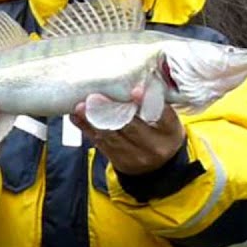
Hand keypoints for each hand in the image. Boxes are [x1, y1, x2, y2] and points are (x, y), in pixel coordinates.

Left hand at [70, 85, 184, 175]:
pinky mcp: (119, 160)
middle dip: (111, 110)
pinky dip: (86, 128)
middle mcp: (154, 146)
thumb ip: (154, 103)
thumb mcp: (167, 120)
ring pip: (111, 135)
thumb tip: (133, 79)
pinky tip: (76, 116)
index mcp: (170, 131)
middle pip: (131, 126)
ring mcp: (135, 156)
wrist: (160, 167)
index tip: (135, 91)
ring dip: (93, 119)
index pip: (161, 116)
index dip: (147, 103)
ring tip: (81, 106)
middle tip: (96, 96)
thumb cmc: (161, 134)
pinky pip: (100, 143)